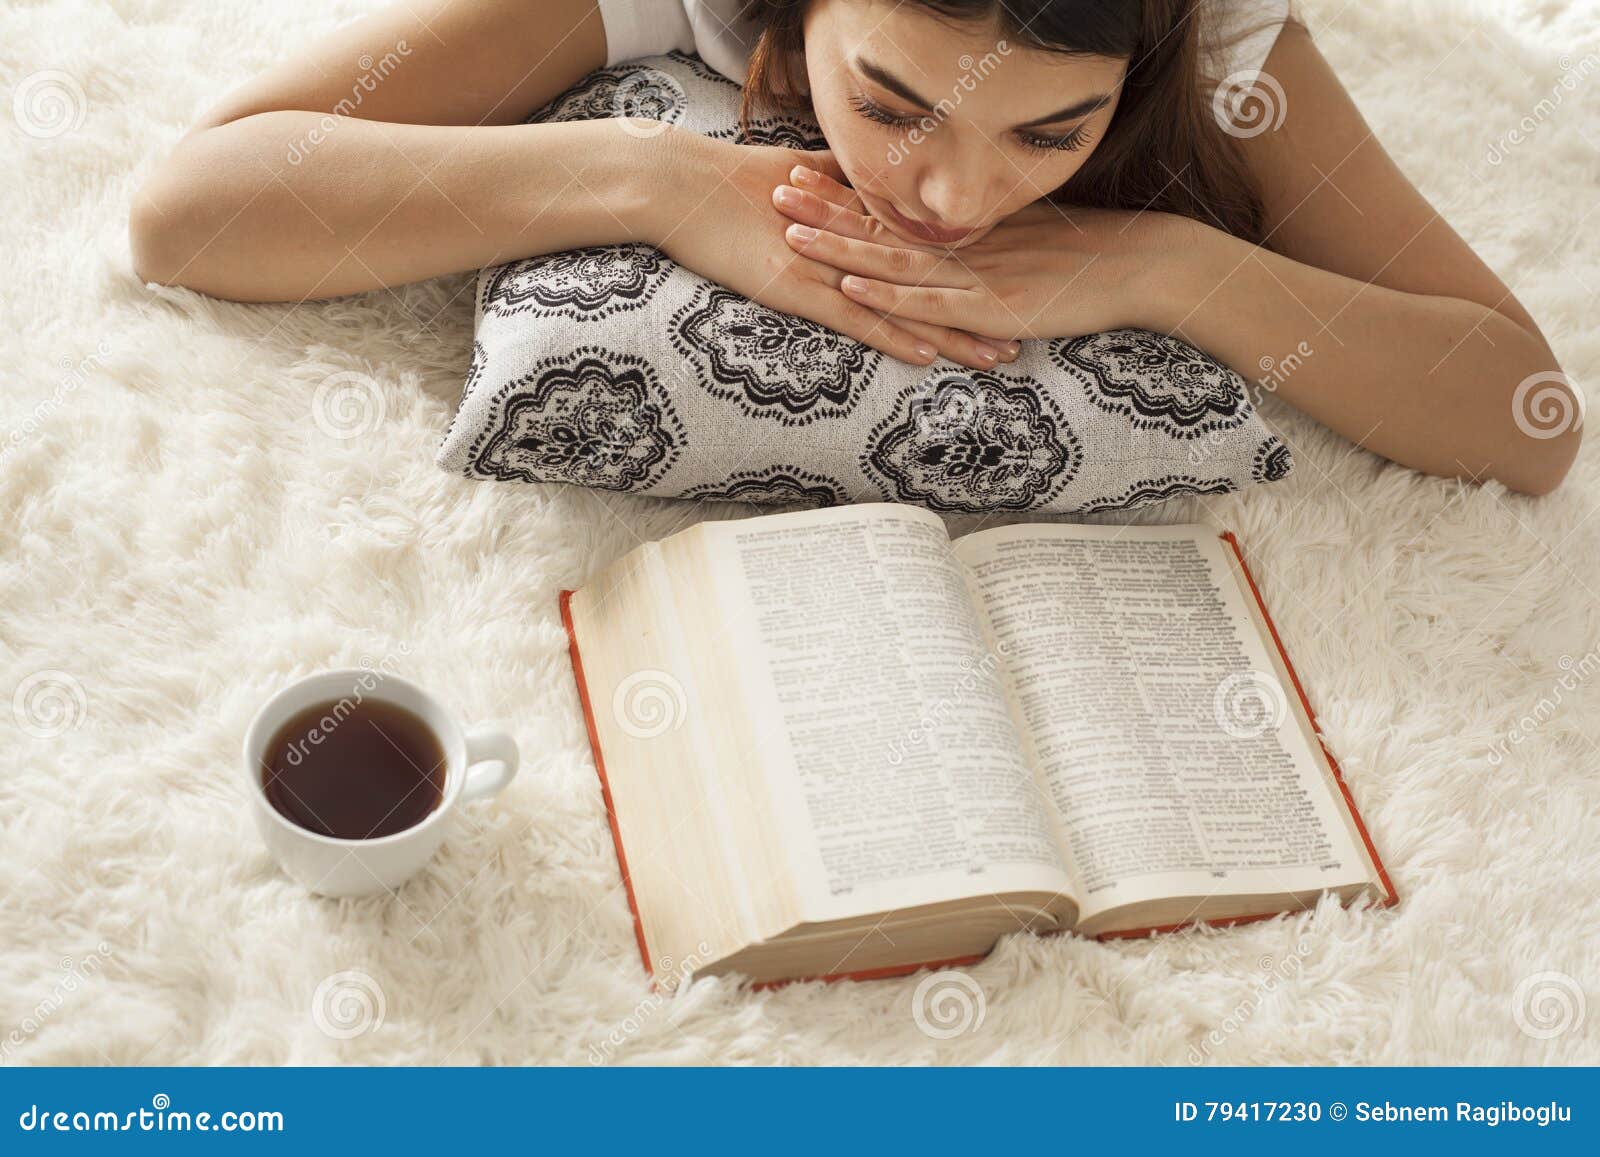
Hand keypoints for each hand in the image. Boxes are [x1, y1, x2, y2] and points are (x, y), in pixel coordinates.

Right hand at [641, 132, 1018, 369]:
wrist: (683, 187)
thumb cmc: (728, 184)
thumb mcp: (794, 181)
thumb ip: (834, 187)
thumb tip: (858, 183)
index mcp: (856, 223)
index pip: (925, 248)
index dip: (972, 268)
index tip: (1013, 280)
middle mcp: (855, 247)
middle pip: (933, 281)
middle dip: (983, 305)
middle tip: (1031, 324)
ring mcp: (831, 270)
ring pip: (907, 305)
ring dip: (955, 331)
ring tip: (1000, 352)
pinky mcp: (801, 289)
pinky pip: (858, 318)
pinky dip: (894, 335)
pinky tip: (930, 353)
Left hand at [773, 165, 1188, 341]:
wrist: (1139, 265)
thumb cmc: (1088, 254)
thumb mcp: (1027, 238)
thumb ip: (985, 245)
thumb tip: (955, 243)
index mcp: (968, 229)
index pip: (895, 208)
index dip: (847, 192)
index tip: (803, 172)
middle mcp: (963, 247)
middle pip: (882, 227)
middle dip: (826, 212)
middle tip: (775, 193)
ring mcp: (975, 276)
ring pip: (894, 263)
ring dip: (841, 252)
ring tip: (793, 238)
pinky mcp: (991, 308)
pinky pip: (930, 304)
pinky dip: (888, 299)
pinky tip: (852, 291)